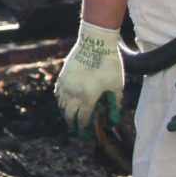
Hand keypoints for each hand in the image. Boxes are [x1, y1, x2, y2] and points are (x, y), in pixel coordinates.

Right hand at [55, 21, 123, 138]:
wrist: (95, 43)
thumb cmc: (110, 64)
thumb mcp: (117, 85)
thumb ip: (114, 103)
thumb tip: (113, 117)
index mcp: (87, 98)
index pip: (82, 119)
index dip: (84, 128)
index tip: (87, 133)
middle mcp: (73, 94)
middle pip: (69, 115)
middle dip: (73, 123)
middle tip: (76, 127)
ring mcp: (66, 85)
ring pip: (61, 105)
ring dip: (67, 112)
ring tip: (72, 115)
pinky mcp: (62, 76)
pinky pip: (58, 94)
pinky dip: (61, 100)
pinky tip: (66, 101)